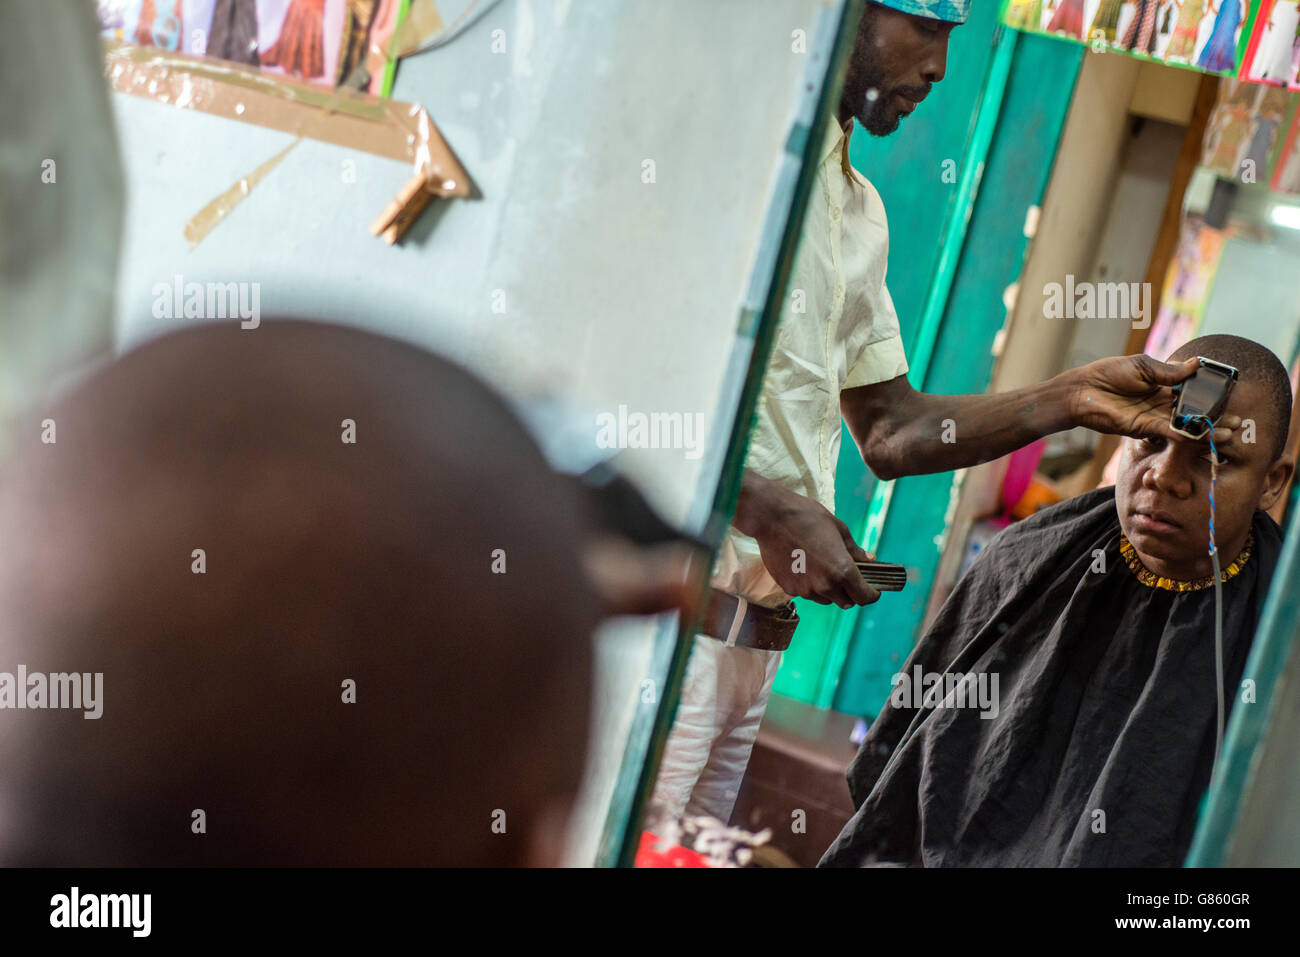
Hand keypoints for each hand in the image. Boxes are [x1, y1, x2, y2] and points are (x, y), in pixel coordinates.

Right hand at [741, 475, 879, 608]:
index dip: (872, 594)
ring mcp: (805, 590)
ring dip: (829, 590)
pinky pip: (806, 593)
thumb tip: (870, 559)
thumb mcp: (839, 529)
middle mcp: (825, 586)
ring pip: (825, 599)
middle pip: (846, 603)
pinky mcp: (789, 589)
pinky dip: (810, 585)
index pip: (864, 598)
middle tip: (848, 577)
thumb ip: (855, 550)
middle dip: (851, 592)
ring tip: (822, 568)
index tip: (873, 590)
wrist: (771, 517)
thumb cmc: (808, 517)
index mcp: (842, 571)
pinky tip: (804, 565)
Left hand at [1069, 355, 1236, 444]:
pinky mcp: (1143, 428)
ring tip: (1228, 432)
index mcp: (1162, 386)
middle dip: (1214, 418)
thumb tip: (1197, 363)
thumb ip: (1170, 371)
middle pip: (1192, 413)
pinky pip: (1168, 432)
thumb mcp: (1143, 366)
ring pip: (1185, 426)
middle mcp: (1161, 405)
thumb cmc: (1108, 373)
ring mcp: (1153, 418)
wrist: (1082, 390)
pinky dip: (1184, 434)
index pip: (1192, 393)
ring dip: (1206, 430)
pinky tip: (1201, 435)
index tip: (1230, 398)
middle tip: (1238, 422)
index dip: (1210, 397)